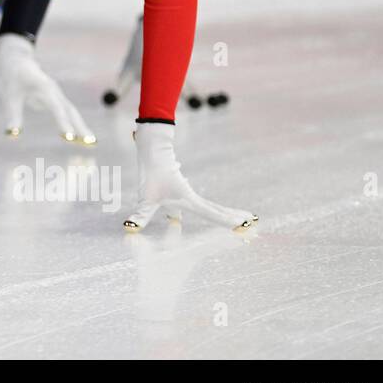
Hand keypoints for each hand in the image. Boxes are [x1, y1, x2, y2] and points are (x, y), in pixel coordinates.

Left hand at [0, 32, 95, 144]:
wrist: (16, 60)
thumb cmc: (11, 77)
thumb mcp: (9, 96)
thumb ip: (13, 115)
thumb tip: (12, 135)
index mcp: (44, 86)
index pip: (56, 107)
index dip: (63, 122)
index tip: (69, 137)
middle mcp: (54, 90)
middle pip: (70, 110)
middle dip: (81, 126)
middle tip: (91, 142)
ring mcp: (56, 94)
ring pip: (71, 111)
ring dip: (81, 126)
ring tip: (91, 143)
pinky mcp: (55, 98)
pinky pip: (67, 112)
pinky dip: (74, 123)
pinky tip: (80, 136)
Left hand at [123, 121, 256, 231]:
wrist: (154, 153)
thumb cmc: (151, 174)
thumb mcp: (145, 198)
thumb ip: (140, 215)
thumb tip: (129, 228)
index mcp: (189, 200)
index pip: (212, 214)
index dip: (228, 221)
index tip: (244, 225)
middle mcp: (193, 199)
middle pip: (218, 211)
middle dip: (234, 217)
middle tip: (253, 222)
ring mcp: (189, 196)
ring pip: (212, 208)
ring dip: (226, 214)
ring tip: (242, 219)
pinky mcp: (183, 193)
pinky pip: (201, 207)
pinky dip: (212, 213)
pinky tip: (214, 219)